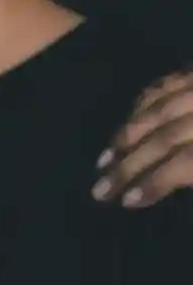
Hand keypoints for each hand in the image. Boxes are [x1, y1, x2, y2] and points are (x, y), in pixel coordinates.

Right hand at [95, 69, 192, 208]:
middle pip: (165, 137)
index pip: (185, 162)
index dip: (156, 182)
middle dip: (130, 165)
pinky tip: (130, 117)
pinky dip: (145, 102)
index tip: (127, 202)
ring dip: (128, 135)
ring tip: (105, 159)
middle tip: (100, 189)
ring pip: (160, 108)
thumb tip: (178, 183)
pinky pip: (169, 83)